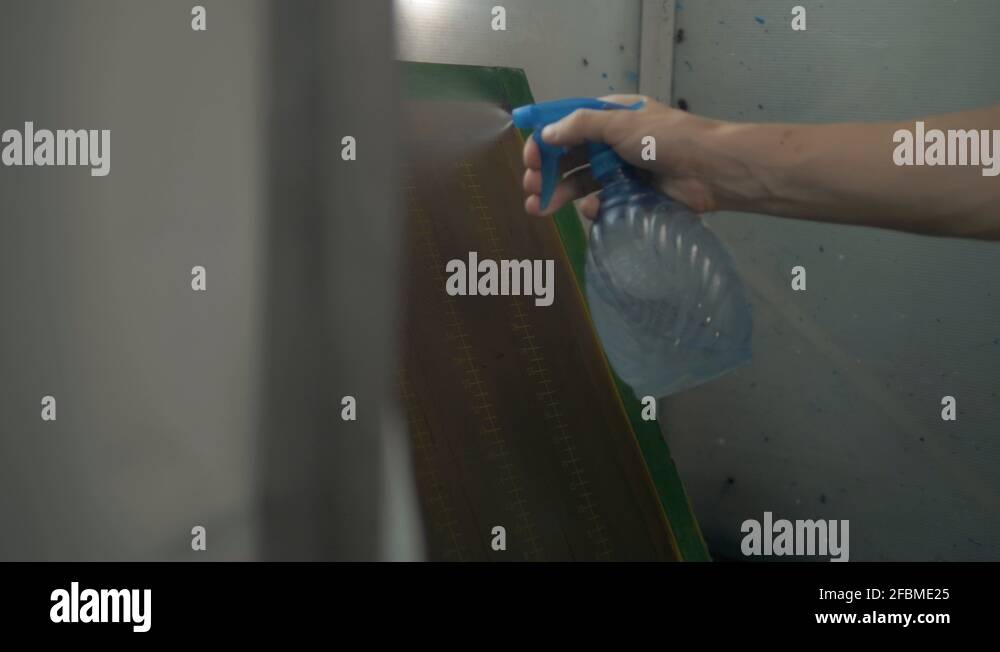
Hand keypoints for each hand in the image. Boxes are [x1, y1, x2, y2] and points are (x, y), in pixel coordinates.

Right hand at [521, 95, 730, 218]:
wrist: (710, 170)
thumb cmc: (666, 139)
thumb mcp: (619, 123)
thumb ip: (580, 126)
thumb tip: (546, 134)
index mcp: (610, 116)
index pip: (567, 125)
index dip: (545, 141)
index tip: (528, 158)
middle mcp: (613, 141)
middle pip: (570, 156)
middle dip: (546, 172)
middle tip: (530, 188)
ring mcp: (622, 169)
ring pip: (581, 181)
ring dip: (559, 193)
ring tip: (539, 209)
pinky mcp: (631, 195)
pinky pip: (602, 201)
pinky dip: (592, 207)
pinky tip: (589, 211)